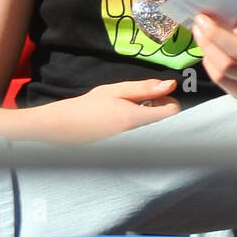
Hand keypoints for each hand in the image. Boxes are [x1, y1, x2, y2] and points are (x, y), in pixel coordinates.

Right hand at [43, 78, 179, 143]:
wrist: (65, 128)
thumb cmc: (89, 107)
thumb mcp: (116, 90)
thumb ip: (145, 88)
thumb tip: (170, 84)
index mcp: (134, 119)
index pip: (172, 113)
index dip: (169, 101)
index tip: (157, 95)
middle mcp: (136, 137)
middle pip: (166, 123)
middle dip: (160, 109)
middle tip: (143, 100)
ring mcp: (132, 146)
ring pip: (155, 129)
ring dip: (150, 117)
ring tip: (130, 109)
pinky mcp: (127, 151)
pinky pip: (144, 137)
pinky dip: (140, 127)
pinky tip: (125, 121)